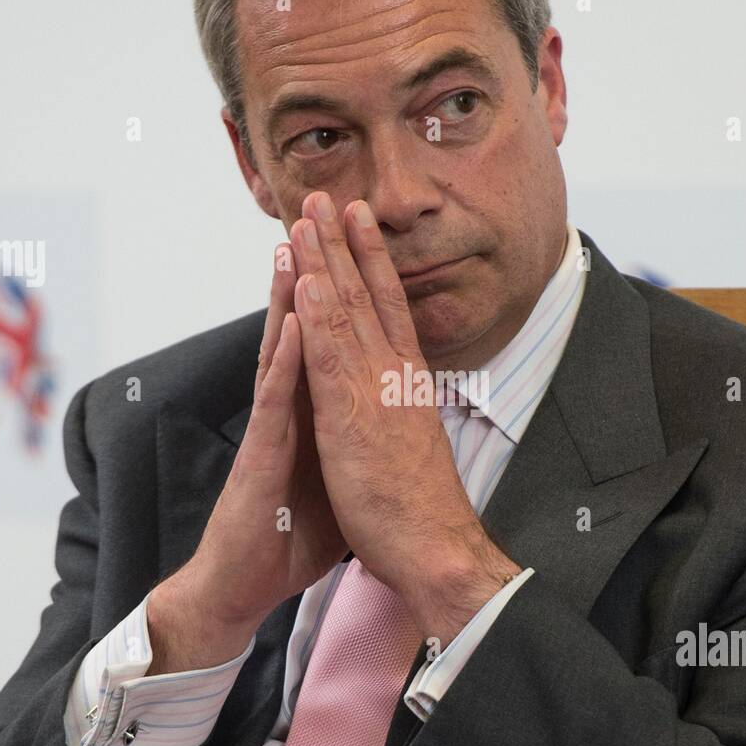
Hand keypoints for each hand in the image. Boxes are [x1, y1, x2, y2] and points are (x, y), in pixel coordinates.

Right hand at [182, 239, 347, 633]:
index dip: (342, 287)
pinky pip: (274, 402)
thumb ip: (351, 441)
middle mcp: (293, 408)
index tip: (352, 237)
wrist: (249, 582)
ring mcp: (274, 428)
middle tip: (314, 211)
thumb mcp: (337, 480)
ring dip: (288, 297)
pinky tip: (291, 324)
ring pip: (281, 350)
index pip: (329, 336)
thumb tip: (382, 427)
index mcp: (317, 409)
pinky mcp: (260, 456)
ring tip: (294, 246)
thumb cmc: (290, 535)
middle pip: (303, 326)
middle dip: (312, 267)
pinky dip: (285, 362)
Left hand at [290, 192, 519, 640]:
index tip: (359, 224)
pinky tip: (307, 280)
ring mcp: (375, 393)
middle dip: (345, 244)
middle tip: (329, 196)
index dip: (373, 263)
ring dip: (326, 261)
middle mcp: (395, 377)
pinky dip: (319, 316)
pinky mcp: (352, 420)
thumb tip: (402, 395)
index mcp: (409, 384)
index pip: (390, 309)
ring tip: (309, 217)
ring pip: (347, 315)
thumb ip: (405, 411)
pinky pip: (331, 357)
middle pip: (368, 297)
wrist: (437, 549)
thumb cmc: (425, 510)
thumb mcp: (416, 445)